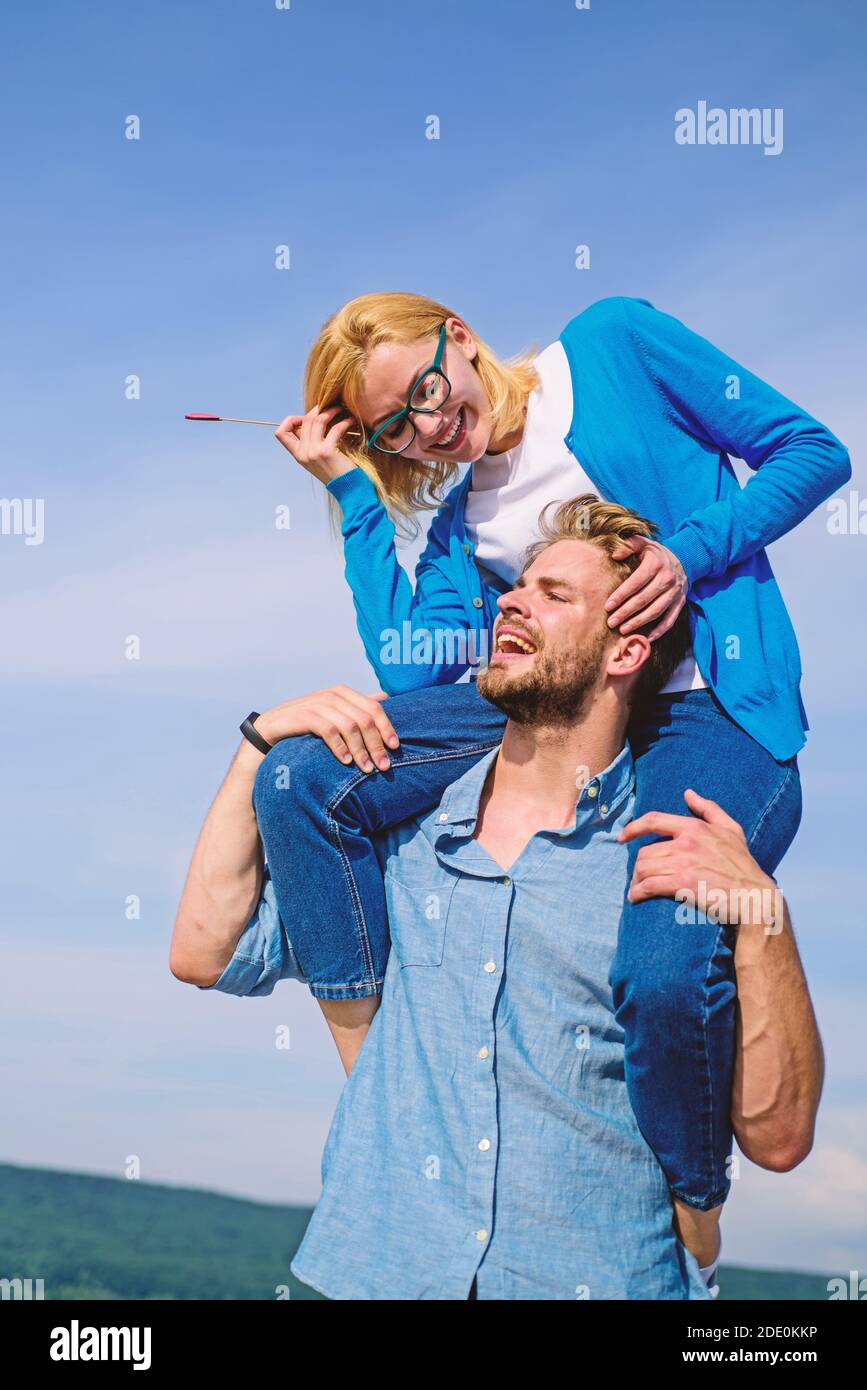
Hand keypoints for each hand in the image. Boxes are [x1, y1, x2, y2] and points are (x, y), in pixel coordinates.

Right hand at [255, 686, 399, 772]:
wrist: (268, 733)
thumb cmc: (305, 728)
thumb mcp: (333, 716)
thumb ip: (356, 707)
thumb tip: (385, 696)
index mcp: (342, 693)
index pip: (373, 708)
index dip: (387, 727)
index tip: (395, 748)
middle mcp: (331, 695)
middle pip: (364, 718)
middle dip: (376, 744)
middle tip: (383, 766)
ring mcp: (315, 704)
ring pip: (349, 725)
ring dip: (361, 750)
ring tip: (366, 769)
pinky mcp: (301, 716)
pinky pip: (328, 730)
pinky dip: (340, 747)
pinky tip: (346, 761)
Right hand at [274, 404, 358, 485]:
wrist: (349, 490)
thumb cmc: (338, 472)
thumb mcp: (318, 459)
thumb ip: (312, 442)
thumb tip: (315, 418)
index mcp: (298, 455)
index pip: (280, 432)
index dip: (291, 420)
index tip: (305, 418)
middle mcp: (303, 453)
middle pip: (304, 420)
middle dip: (318, 409)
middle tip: (331, 407)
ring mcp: (313, 453)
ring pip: (317, 420)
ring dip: (331, 411)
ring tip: (342, 410)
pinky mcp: (327, 452)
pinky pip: (334, 428)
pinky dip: (344, 421)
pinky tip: (351, 421)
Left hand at [605, 536, 686, 639]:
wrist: (685, 558)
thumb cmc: (655, 554)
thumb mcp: (643, 543)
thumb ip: (628, 545)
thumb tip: (615, 555)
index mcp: (656, 564)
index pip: (636, 583)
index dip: (621, 595)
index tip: (608, 606)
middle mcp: (667, 579)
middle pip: (643, 599)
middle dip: (625, 612)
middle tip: (611, 622)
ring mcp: (675, 592)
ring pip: (655, 611)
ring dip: (639, 623)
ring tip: (623, 630)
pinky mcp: (680, 602)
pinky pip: (670, 619)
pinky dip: (660, 630)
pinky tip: (648, 638)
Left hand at [619, 789, 780, 928]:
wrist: (754, 896)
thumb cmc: (743, 864)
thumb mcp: (731, 830)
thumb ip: (709, 809)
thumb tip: (689, 793)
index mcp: (694, 827)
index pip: (654, 820)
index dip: (633, 828)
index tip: (622, 837)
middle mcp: (686, 843)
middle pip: (646, 851)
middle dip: (638, 865)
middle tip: (639, 876)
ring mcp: (684, 863)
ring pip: (644, 867)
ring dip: (636, 880)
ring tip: (637, 888)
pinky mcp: (683, 884)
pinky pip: (650, 885)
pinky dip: (638, 892)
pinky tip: (636, 897)